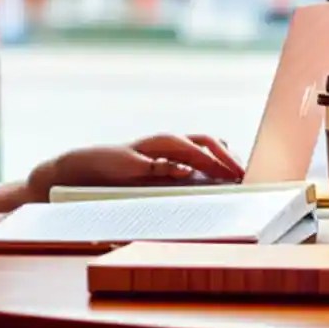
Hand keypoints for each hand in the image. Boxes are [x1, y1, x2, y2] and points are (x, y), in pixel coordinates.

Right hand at [25, 134, 245, 202]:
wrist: (80, 172)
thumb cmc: (121, 177)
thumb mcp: (156, 181)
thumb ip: (181, 180)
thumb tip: (215, 186)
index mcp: (174, 150)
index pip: (210, 146)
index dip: (230, 157)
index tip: (248, 173)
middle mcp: (164, 144)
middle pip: (203, 141)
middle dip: (225, 156)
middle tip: (242, 173)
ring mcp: (147, 148)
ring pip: (183, 144)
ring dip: (206, 157)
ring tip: (224, 169)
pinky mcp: (129, 158)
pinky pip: (152, 160)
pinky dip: (169, 165)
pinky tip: (183, 172)